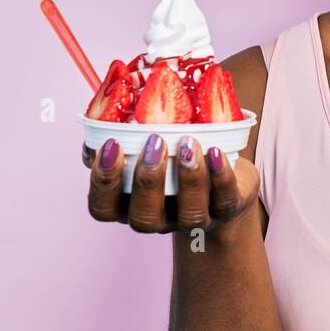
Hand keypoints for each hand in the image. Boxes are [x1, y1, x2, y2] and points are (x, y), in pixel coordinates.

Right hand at [83, 134, 259, 234]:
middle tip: (154, 142)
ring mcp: (193, 219)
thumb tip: (103, 111)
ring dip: (188, 178)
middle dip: (147, 180)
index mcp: (128, 205)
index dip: (103, 181)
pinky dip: (220, 176)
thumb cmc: (173, 158)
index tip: (112, 144)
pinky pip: (225, 201)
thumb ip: (122, 134)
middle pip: (144, 218)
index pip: (102, 208)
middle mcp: (158, 219)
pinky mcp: (226, 210)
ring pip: (189, 214)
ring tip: (187, 142)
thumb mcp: (144, 146)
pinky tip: (215, 151)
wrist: (223, 181)